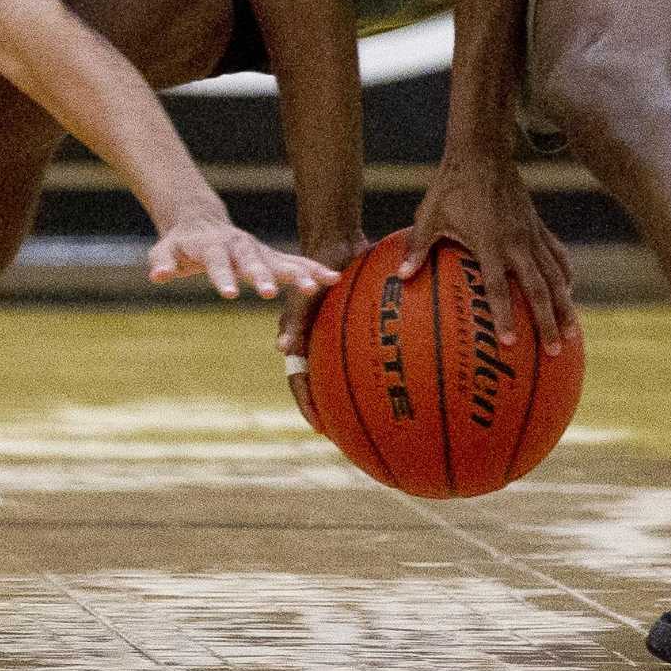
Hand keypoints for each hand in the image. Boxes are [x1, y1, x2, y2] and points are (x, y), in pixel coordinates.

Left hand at [147, 215, 339, 299]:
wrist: (199, 221)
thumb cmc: (179, 243)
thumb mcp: (164, 251)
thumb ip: (163, 263)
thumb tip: (157, 275)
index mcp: (211, 246)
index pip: (217, 262)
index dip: (222, 277)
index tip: (230, 294)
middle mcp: (238, 245)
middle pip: (251, 260)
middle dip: (262, 275)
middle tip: (270, 293)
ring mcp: (257, 249)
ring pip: (279, 259)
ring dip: (296, 272)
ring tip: (316, 286)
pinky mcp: (271, 255)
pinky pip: (295, 261)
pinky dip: (312, 268)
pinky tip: (334, 278)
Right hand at [277, 231, 372, 432]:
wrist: (335, 238)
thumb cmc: (319, 262)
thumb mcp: (305, 294)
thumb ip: (294, 320)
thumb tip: (283, 350)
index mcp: (297, 335)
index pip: (298, 378)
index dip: (307, 405)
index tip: (321, 428)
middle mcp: (311, 336)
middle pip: (315, 381)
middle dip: (325, 407)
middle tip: (341, 432)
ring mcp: (327, 330)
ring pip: (333, 369)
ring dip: (341, 392)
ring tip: (363, 416)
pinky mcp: (342, 322)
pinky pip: (351, 351)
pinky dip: (362, 368)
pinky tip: (386, 379)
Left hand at [402, 152, 576, 354]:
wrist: (482, 154)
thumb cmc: (450, 186)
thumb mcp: (428, 217)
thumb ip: (416, 248)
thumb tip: (399, 277)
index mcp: (489, 245)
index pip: (498, 289)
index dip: (504, 316)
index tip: (510, 342)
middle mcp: (516, 244)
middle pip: (538, 291)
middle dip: (549, 322)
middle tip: (555, 349)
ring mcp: (531, 235)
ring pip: (556, 277)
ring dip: (566, 305)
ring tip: (574, 332)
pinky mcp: (539, 226)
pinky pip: (558, 255)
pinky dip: (566, 275)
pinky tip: (570, 291)